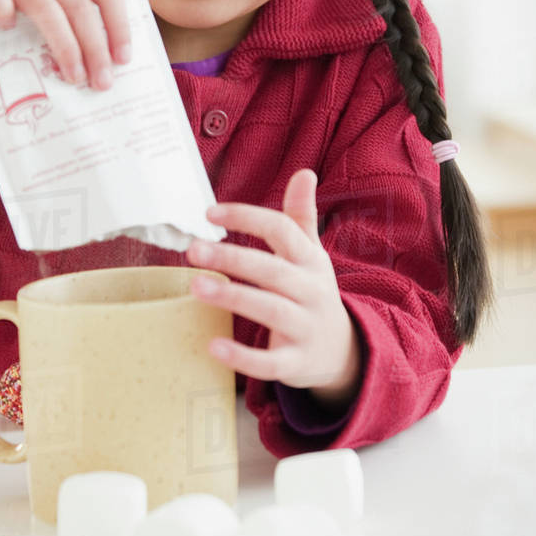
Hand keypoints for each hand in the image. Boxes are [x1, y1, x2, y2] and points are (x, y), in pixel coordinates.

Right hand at [0, 0, 131, 90]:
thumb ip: (73, 11)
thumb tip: (105, 63)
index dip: (119, 26)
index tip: (124, 60)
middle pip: (81, 6)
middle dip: (96, 48)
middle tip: (102, 82)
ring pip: (48, 10)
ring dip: (65, 47)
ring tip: (74, 77)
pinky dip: (5, 16)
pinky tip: (9, 32)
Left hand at [186, 169, 362, 406]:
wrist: (343, 352)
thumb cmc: (313, 294)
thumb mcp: (312, 255)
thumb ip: (301, 217)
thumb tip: (304, 172)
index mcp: (310, 261)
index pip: (282, 230)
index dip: (247, 219)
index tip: (209, 213)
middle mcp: (311, 291)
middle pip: (272, 270)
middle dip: (232, 259)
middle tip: (193, 250)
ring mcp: (306, 328)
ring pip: (271, 310)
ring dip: (233, 298)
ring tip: (195, 286)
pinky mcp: (296, 363)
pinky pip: (271, 361)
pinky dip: (243, 356)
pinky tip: (213, 346)